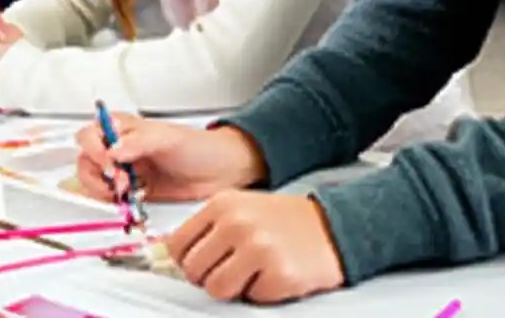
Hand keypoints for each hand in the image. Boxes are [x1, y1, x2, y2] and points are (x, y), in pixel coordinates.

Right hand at [75, 115, 266, 202]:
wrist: (222, 172)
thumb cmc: (198, 146)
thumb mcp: (167, 138)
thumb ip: (138, 142)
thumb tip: (112, 151)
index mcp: (122, 128)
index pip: (89, 135)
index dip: (94, 150)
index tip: (111, 163)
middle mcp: (118, 149)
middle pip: (86, 161)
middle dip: (98, 175)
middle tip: (121, 182)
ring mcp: (125, 171)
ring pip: (94, 183)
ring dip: (105, 191)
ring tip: (127, 193)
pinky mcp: (133, 192)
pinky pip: (112, 200)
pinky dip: (116, 205)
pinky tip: (132, 203)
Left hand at [168, 191, 345, 302]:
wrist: (333, 225)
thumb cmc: (283, 221)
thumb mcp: (239, 209)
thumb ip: (206, 229)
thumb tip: (170, 253)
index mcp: (221, 205)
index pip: (176, 245)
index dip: (186, 261)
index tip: (200, 263)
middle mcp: (237, 223)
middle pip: (193, 271)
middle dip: (209, 277)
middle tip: (231, 270)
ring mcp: (259, 248)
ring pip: (216, 289)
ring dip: (234, 288)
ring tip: (252, 273)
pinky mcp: (280, 274)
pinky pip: (252, 298)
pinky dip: (263, 292)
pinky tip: (275, 274)